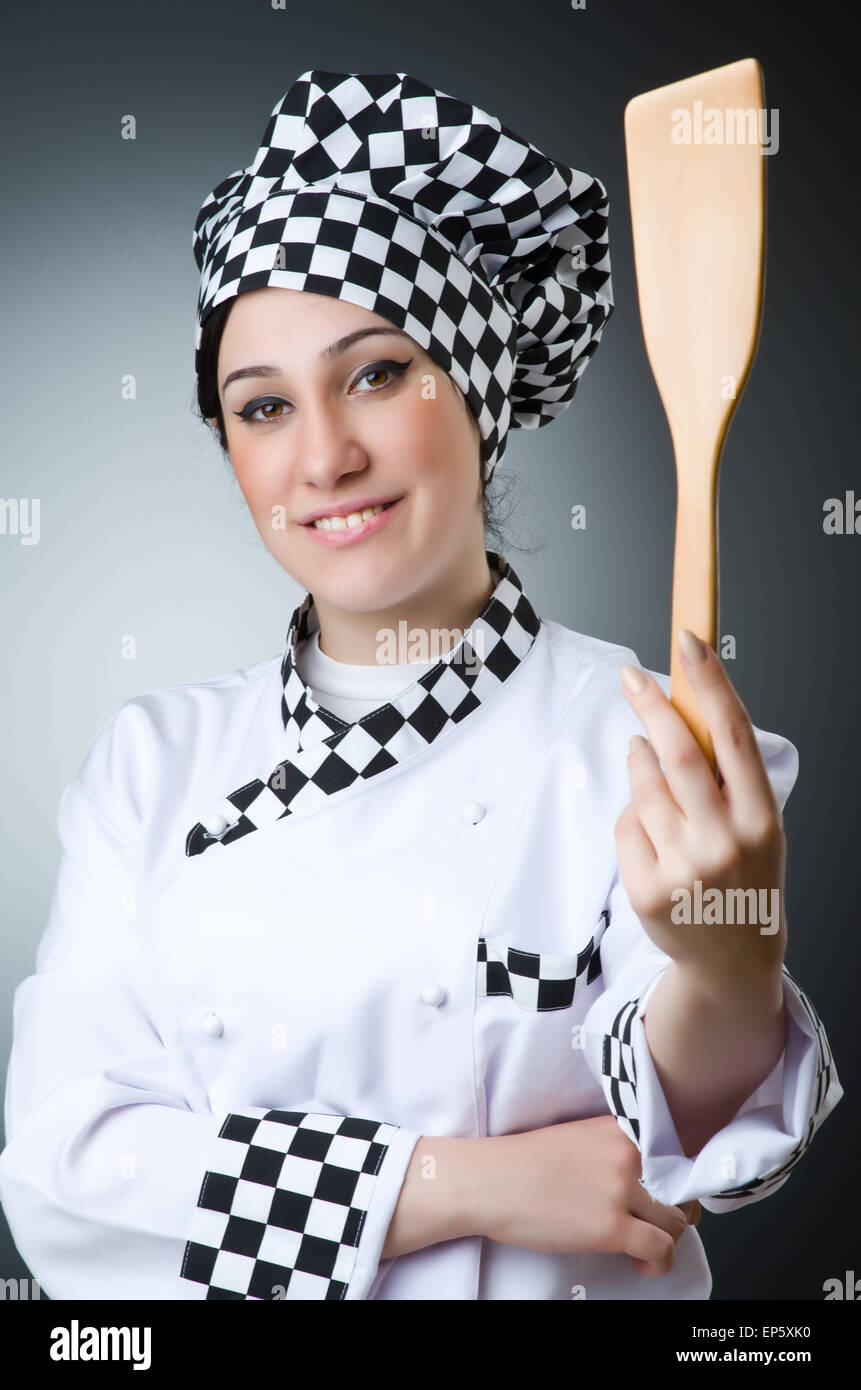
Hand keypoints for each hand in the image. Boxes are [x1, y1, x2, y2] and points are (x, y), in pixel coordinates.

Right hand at [478, 1115, 699, 1276]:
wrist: (491, 1181)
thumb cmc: (524, 1162)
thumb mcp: (580, 1137)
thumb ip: (615, 1149)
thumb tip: (645, 1177)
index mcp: (620, 1129)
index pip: (676, 1153)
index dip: (679, 1180)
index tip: (673, 1195)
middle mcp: (627, 1154)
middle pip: (679, 1189)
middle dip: (674, 1212)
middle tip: (657, 1224)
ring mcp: (620, 1189)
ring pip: (675, 1220)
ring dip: (666, 1238)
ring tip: (645, 1246)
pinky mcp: (611, 1226)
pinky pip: (660, 1248)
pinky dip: (658, 1262)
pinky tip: (642, 1264)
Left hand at [614, 631, 786, 992]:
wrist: (732, 956)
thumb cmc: (744, 875)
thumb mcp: (757, 823)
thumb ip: (727, 774)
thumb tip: (681, 706)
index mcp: (761, 819)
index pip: (733, 737)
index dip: (711, 684)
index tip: (690, 641)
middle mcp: (725, 842)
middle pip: (678, 753)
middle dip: (650, 706)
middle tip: (631, 678)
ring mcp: (684, 868)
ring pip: (643, 787)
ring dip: (639, 763)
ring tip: (650, 769)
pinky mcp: (646, 889)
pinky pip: (625, 825)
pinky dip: (633, 817)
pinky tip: (654, 835)